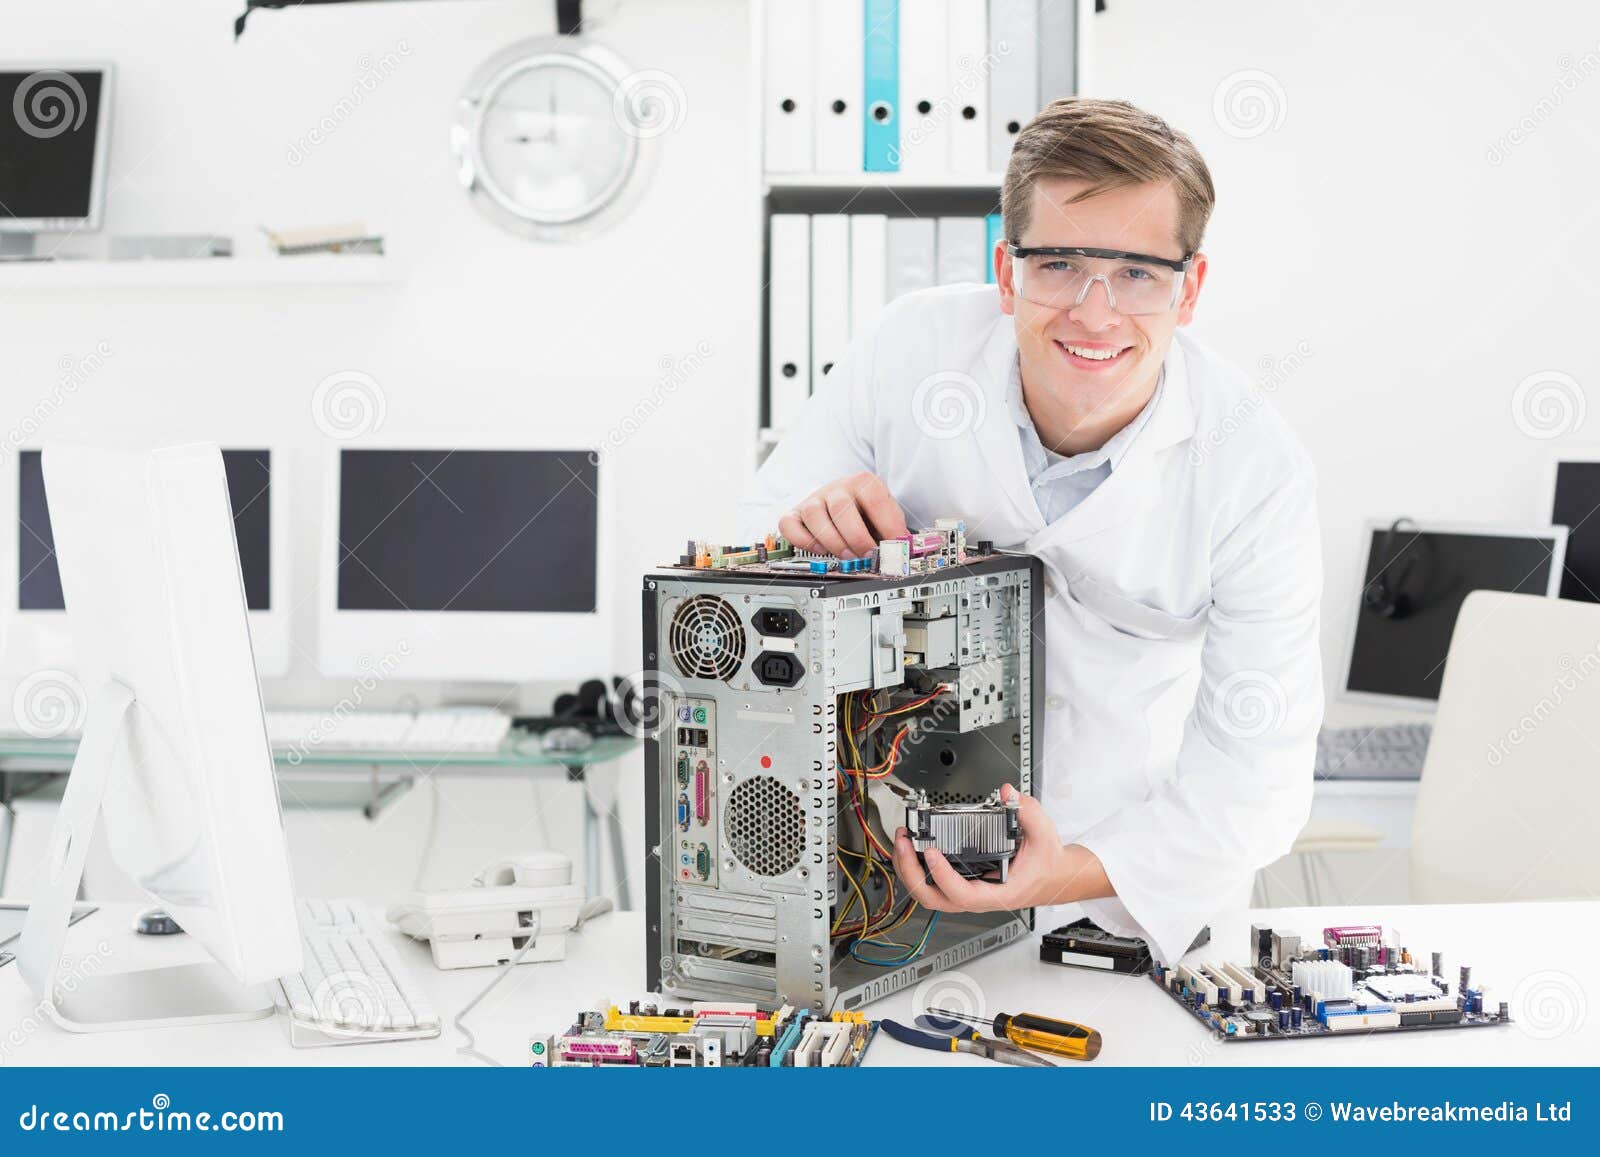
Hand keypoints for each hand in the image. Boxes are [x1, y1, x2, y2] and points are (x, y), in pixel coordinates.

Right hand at [778, 472, 908, 558]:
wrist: (844, 500)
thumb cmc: (866, 512)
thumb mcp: (885, 515)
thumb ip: (894, 529)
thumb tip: (905, 550)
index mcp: (863, 482)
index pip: (875, 500)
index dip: (887, 526)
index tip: (894, 547)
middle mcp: (837, 488)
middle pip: (842, 508)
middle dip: (856, 538)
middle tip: (867, 556)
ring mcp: (814, 499)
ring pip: (814, 515)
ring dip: (832, 541)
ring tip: (846, 556)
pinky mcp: (796, 513)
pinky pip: (789, 524)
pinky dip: (804, 540)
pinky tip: (820, 549)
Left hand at [891, 784, 1110, 910]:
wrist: (1056, 877)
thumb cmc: (1048, 864)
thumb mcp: (1044, 834)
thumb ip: (1027, 811)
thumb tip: (1008, 793)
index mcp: (998, 892)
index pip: (961, 893)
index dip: (941, 874)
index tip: (930, 851)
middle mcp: (978, 897)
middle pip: (933, 898)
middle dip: (911, 871)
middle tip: (903, 842)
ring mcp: (968, 893)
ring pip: (929, 894)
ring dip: (909, 871)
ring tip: (901, 842)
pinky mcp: (963, 885)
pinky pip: (933, 886)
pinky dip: (917, 870)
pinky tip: (911, 850)